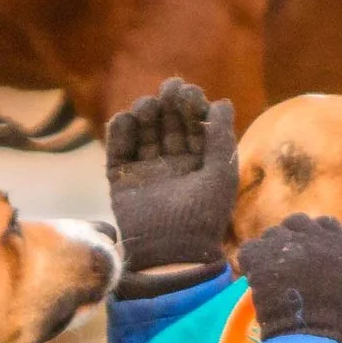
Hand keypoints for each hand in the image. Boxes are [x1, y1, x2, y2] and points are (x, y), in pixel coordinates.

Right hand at [103, 78, 238, 275]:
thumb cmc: (203, 217)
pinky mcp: (121, 179)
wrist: (171, 253)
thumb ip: (221, 138)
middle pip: (167, 123)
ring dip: (144, 114)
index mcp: (197, 160)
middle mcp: (171, 162)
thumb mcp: (220, 175)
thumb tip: (223, 102)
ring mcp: (145, 170)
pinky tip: (125, 119)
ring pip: (143, 132)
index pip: (192, 123)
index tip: (188, 91)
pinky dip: (119, 132)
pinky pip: (118, 150)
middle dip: (167, 104)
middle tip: (169, 89)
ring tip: (148, 107)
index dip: (190, 104)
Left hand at [237, 214, 341, 342]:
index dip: (310, 238)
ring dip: (268, 253)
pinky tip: (256, 281)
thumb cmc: (332, 320)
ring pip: (270, 235)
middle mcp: (312, 236)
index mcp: (337, 242)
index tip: (305, 257)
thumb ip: (327, 259)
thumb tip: (306, 254)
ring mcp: (286, 244)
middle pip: (294, 222)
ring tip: (270, 280)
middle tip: (283, 267)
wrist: (313, 335)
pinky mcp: (262, 256)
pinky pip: (248, 249)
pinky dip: (249, 263)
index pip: (322, 223)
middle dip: (287, 240)